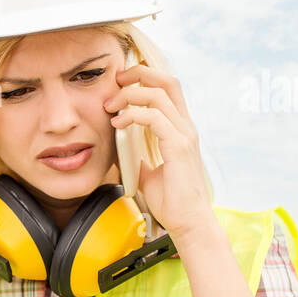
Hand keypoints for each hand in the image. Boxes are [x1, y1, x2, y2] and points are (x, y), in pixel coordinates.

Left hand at [104, 63, 217, 240]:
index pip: (167, 89)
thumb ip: (138, 157)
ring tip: (110, 107)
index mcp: (180, 129)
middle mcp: (185, 127)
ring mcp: (184, 135)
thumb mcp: (148, 173)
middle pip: (167, 82)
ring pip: (159, 95)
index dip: (144, 79)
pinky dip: (133, 115)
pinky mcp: (179, 147)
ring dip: (129, 95)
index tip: (119, 85)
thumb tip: (122, 151)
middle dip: (139, 74)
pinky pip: (155, 118)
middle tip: (115, 82)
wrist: (188, 223)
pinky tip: (117, 123)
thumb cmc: (171, 201)